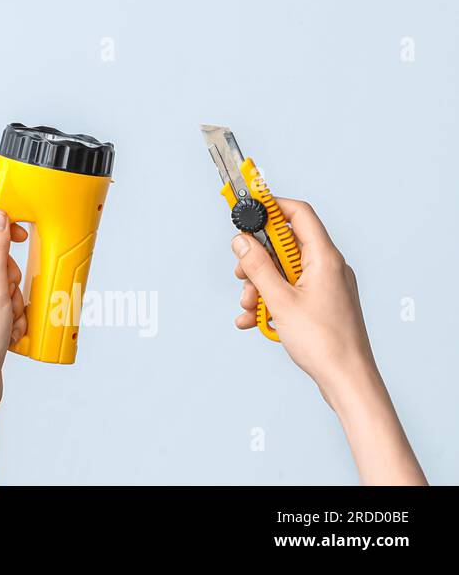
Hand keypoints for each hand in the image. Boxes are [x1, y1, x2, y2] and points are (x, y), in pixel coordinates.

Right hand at [232, 198, 424, 484]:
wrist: (347, 380)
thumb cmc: (323, 342)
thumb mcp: (279, 300)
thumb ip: (257, 267)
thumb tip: (241, 240)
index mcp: (324, 258)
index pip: (299, 214)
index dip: (271, 206)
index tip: (247, 208)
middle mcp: (328, 267)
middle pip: (285, 244)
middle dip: (257, 258)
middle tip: (241, 273)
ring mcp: (326, 286)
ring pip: (284, 271)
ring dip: (260, 285)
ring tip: (249, 306)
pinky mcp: (321, 304)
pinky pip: (290, 292)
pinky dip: (270, 301)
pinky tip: (253, 320)